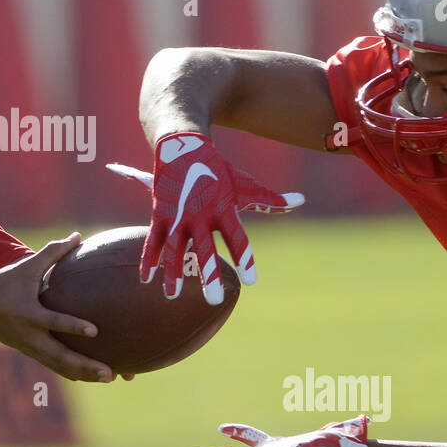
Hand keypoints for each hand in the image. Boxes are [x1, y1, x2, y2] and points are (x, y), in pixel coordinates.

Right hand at [0, 232, 112, 382]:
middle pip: (60, 356)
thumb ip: (52, 252)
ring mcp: (30, 347)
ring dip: (84, 373)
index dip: (73, 326)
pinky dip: (73, 372)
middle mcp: (30, 335)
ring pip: (60, 366)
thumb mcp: (26, 266)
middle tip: (110, 372)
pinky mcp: (31, 352)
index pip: (54, 322)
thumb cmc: (5, 282)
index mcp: (29, 313)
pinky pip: (55, 366)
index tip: (95, 331)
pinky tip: (92, 375)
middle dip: (85, 366)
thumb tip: (77, 235)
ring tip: (109, 377)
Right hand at [108, 131, 302, 302]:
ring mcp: (177, 214)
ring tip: (172, 296)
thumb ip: (271, 199)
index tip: (250, 281)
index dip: (244, 259)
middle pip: (204, 248)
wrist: (182, 146)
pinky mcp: (159, 213)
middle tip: (214, 300)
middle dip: (209, 274)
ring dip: (172, 272)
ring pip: (173, 247)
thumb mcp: (245, 184)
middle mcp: (199, 213)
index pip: (237, 237)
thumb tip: (301, 200)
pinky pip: (153, 240)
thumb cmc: (218, 170)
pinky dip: (149, 258)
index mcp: (223, 208)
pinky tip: (146, 279)